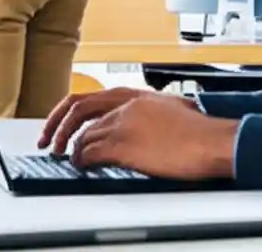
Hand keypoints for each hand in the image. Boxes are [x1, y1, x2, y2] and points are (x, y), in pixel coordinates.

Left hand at [71, 95, 238, 180]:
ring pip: (82, 134)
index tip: (60, 123)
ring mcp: (123, 123)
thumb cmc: (200, 131)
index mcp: (135, 94)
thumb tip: (138, 126)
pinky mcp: (124, 145)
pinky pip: (90, 152)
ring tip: (69, 159)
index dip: (68, 112)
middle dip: (56, 124)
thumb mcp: (170, 109)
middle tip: (49, 140)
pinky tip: (82, 166)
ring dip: (70, 148)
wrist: (213, 141)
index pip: (90, 97)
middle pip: (76, 108)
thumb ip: (146, 112)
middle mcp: (125, 104)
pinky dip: (81, 159)